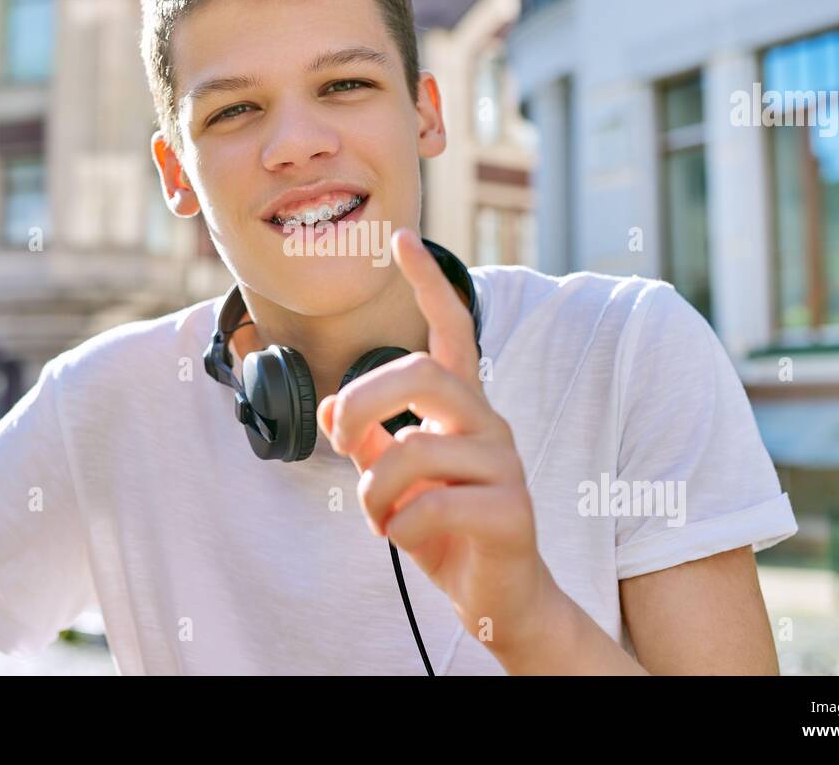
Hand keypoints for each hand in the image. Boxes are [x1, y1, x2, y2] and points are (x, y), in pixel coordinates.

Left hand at [317, 228, 559, 663]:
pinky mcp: (510, 511)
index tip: (402, 239)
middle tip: (340, 440)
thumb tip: (328, 411)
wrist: (498, 599)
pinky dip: (396, 527)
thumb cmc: (446, 529)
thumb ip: (370, 439)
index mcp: (463, 407)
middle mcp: (489, 423)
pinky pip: (429, 506)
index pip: (453, 329)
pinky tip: (402, 538)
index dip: (429, 283)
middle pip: (419, 373)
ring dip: (372, 490)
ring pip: (413, 450)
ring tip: (375, 517)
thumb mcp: (397, 478)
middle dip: (362, 401)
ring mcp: (504, 465)